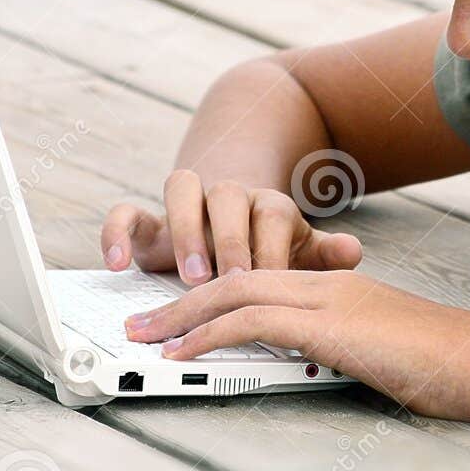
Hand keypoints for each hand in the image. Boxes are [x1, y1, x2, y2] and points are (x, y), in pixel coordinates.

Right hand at [100, 169, 363, 285]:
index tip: (270, 282)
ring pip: (181, 188)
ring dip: (184, 230)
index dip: (270, 247)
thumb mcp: (301, 249)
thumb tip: (353, 251)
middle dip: (229, 240)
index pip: (271, 214)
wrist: (235, 213)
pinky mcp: (151, 220)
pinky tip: (116, 263)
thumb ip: (324, 252)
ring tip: (190, 276)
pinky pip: (128, 211)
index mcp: (266, 205)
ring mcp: (187, 204)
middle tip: (230, 281)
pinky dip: (117, 231)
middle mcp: (227, 196)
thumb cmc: (270, 244)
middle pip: (227, 198)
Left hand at [123, 270, 469, 420]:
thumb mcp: (384, 354)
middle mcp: (328, 284)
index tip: (179, 319)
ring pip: (236, 291)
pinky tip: (182, 352)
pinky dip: (209, 334)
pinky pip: (254, 319)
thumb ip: (346, 352)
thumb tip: (314, 372)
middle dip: (182, 299)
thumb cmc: (448, 367)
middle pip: (237, 277)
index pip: (262, 280)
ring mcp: (329, 299)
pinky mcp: (331, 324)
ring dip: (181, 314)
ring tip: (143, 336)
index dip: (214, 297)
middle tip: (141, 321)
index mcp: (339, 288)